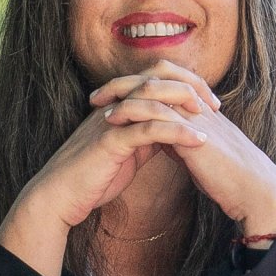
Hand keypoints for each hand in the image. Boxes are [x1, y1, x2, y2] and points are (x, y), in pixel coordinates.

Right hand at [0, 77, 208, 275]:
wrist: (59, 197)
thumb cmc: (91, 177)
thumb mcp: (126, 153)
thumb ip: (146, 138)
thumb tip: (170, 133)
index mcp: (120, 105)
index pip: (157, 79)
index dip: (185, 84)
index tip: (209, 102)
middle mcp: (116, 105)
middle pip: (158, 78)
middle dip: (191, 86)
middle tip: (215, 105)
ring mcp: (112, 120)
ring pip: (155, 98)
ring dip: (187, 106)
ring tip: (211, 119)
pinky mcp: (110, 140)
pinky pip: (149, 129)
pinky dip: (177, 132)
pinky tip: (198, 141)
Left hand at [87, 60, 275, 234]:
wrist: (254, 191)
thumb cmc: (230, 178)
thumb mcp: (200, 154)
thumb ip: (181, 141)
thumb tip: (162, 140)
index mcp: (199, 109)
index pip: (164, 84)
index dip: (137, 86)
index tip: (111, 97)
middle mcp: (197, 106)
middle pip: (156, 78)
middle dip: (124, 83)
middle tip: (97, 94)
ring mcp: (195, 116)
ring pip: (154, 89)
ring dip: (123, 93)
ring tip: (98, 104)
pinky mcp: (192, 132)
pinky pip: (157, 112)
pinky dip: (132, 113)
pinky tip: (113, 122)